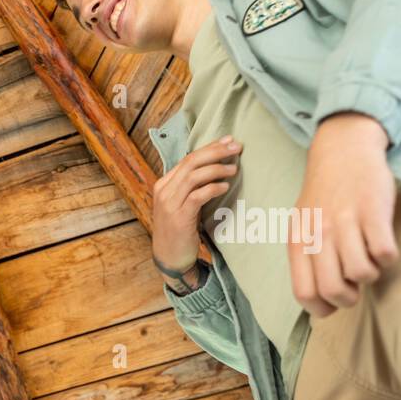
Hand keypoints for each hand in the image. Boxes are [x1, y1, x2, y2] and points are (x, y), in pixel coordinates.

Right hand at [152, 135, 241, 270]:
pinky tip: (224, 186)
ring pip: (194, 176)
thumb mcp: (181, 204)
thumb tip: (215, 167)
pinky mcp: (179, 218)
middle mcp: (164, 192)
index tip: (229, 141)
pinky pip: (197, 196)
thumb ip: (191, 187)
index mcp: (164, 185)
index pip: (188, 158)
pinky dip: (213, 188)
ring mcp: (169, 205)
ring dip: (217, 169)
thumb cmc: (179, 230)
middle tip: (236, 147)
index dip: (210, 147)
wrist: (169, 258)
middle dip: (216, 151)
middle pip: (191, 162)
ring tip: (234, 169)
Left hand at [289, 113, 396, 316]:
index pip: (303, 292)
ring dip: (370, 276)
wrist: (342, 150)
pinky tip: (382, 246)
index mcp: (297, 241)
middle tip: (355, 286)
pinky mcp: (373, 211)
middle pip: (331, 289)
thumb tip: (317, 296)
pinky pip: (384, 252)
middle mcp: (318, 233)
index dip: (321, 308)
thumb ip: (306, 256)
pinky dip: (387, 258)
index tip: (333, 304)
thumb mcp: (301, 224)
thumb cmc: (323, 193)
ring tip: (369, 260)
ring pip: (360, 274)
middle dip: (348, 298)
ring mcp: (345, 222)